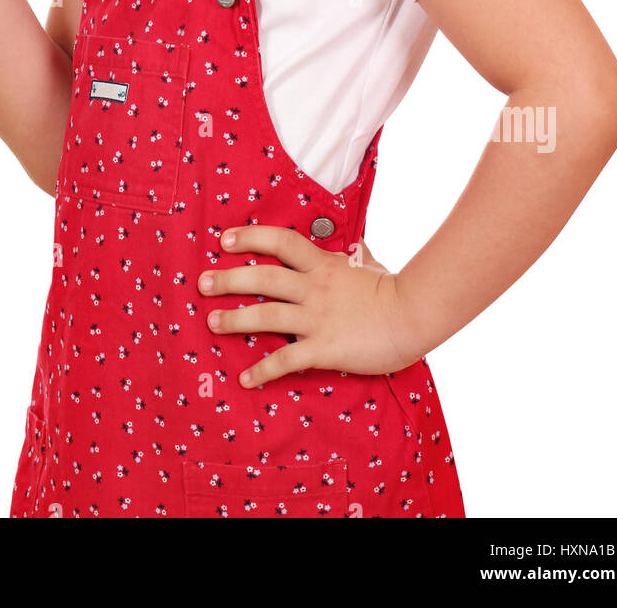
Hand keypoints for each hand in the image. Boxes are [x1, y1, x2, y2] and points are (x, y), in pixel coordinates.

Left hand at [197, 226, 421, 388]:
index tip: (225, 239)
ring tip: (212, 322)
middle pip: (262, 277)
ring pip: (267, 315)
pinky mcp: (323, 348)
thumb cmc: (394, 290)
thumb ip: (356, 256)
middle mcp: (314, 287)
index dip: (251, 237)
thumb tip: (357, 244)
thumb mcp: (370, 265)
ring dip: (235, 319)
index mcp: (322, 265)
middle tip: (202, 283)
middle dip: (229, 279)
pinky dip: (263, 370)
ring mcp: (317, 317)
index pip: (281, 242)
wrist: (414, 315)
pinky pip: (286, 359)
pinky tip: (245, 378)